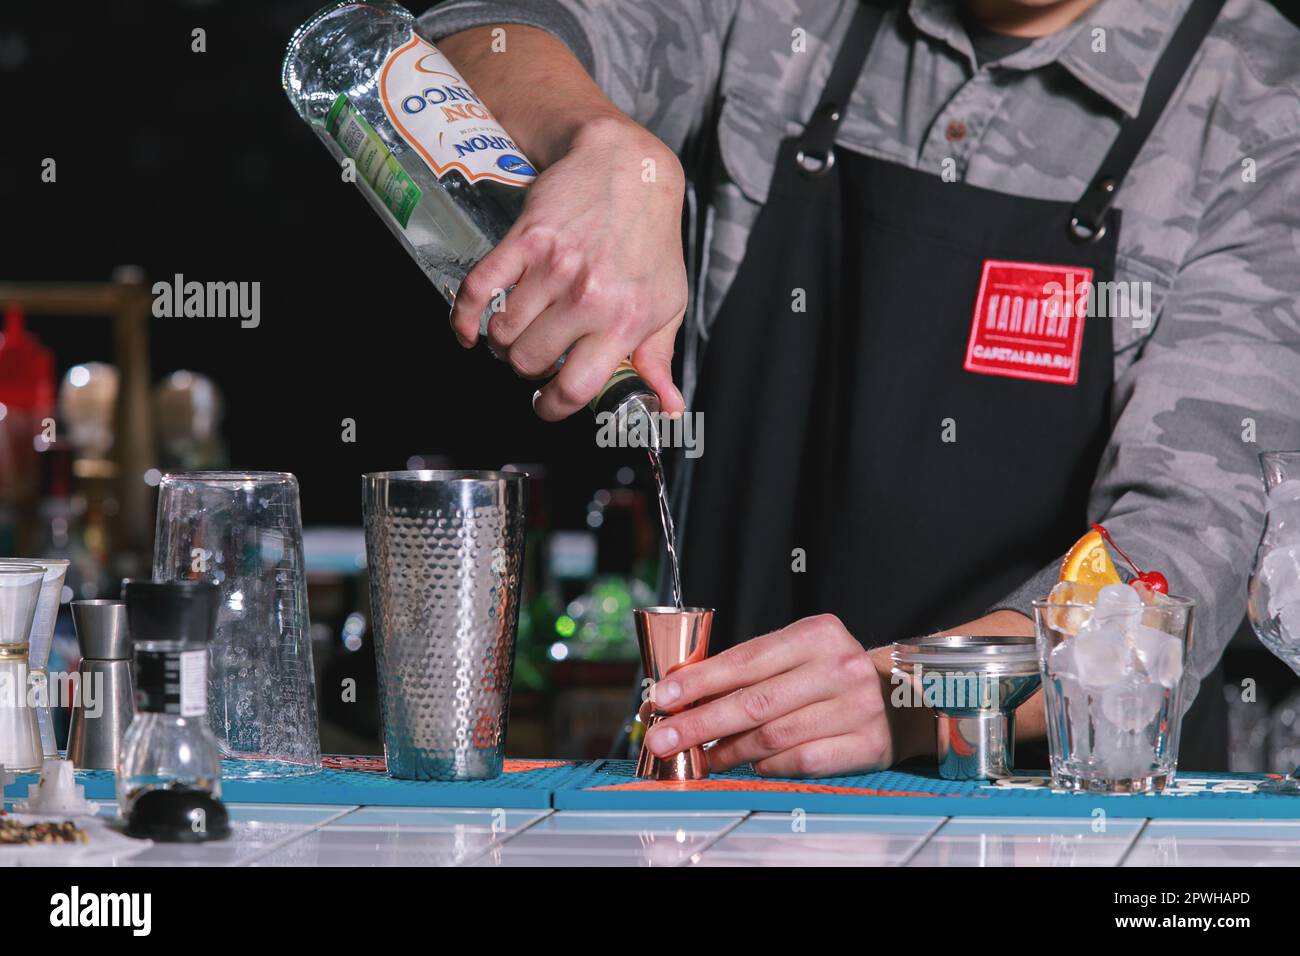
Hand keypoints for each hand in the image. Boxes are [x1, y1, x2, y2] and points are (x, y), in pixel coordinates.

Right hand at [448, 114, 687, 420]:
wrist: (629, 169)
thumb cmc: (650, 240)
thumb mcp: (667, 303)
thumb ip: (658, 359)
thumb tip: (666, 408)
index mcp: (625, 321)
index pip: (575, 388)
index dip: (552, 407)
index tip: (545, 404)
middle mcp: (589, 298)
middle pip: (529, 363)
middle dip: (525, 368)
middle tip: (534, 354)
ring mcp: (554, 268)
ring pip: (503, 333)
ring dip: (501, 341)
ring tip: (514, 332)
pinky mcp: (524, 240)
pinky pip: (477, 291)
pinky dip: (464, 318)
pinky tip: (469, 328)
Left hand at [640, 614, 932, 777]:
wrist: (904, 695)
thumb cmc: (833, 673)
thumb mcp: (799, 652)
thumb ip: (751, 669)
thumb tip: (684, 695)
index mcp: (818, 633)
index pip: (746, 659)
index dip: (699, 680)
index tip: (663, 696)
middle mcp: (840, 667)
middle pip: (753, 702)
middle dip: (699, 722)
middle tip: (663, 737)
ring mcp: (857, 708)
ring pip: (773, 736)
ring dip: (727, 750)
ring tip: (699, 755)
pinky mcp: (866, 744)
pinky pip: (801, 761)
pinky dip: (767, 765)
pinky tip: (747, 764)